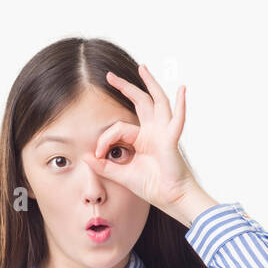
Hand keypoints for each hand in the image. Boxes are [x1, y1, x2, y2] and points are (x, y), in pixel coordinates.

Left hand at [81, 63, 212, 223]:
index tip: (97, 154)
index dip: (105, 139)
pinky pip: (177, 120)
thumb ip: (104, 166)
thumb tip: (85, 157)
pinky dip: (181, 105)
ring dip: (150, 84)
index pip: (119, 127)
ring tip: (142, 68)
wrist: (172, 199)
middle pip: (140, 102)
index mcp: (143, 139)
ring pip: (157, 102)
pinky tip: (182, 90)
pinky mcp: (171, 140)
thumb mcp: (122, 175)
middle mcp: (154, 132)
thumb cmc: (152, 187)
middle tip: (109, 76)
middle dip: (125, 87)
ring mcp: (164, 133)